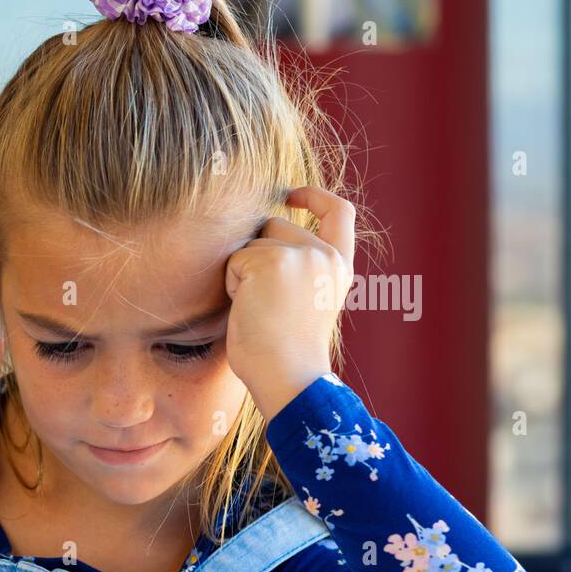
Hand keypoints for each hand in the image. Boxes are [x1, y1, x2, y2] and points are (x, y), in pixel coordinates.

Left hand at [223, 186, 355, 421]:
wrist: (288, 377)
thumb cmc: (285, 352)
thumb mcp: (306, 301)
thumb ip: (299, 267)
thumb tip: (263, 232)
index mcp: (338, 266)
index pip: (338, 211)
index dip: (313, 195)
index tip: (289, 195)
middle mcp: (324, 255)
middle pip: (275, 226)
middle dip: (257, 256)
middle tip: (265, 303)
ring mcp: (300, 255)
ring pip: (252, 243)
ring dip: (243, 274)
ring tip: (259, 309)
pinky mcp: (271, 261)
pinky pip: (234, 261)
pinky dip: (232, 285)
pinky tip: (249, 310)